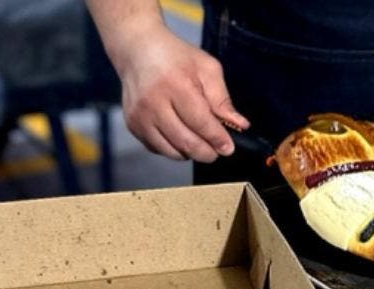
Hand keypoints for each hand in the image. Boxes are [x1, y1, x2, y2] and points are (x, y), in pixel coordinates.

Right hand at [108, 23, 249, 161]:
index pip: (201, 123)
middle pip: (186, 142)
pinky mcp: (133, 126)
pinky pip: (158, 149)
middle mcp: (154, 103)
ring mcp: (140, 117)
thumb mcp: (207, 68)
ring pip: (172, 152)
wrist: (138, 51)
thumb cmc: (175, 58)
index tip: (228, 148)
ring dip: (191, 153)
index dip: (218, 139)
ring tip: (200, 142)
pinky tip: (180, 135)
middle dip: (207, 152)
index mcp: (175, 85)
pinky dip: (174, 148)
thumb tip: (240, 125)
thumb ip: (223, 99)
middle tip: (217, 151)